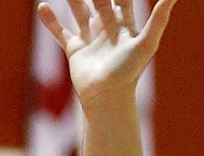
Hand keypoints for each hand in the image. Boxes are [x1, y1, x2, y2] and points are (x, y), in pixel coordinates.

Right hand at [38, 0, 177, 109]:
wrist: (106, 97)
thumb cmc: (129, 72)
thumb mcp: (147, 42)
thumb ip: (160, 17)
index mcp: (124, 24)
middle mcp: (106, 28)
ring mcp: (90, 38)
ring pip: (78, 11)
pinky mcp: (75, 50)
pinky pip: (60, 32)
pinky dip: (51, 21)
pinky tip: (42, 7)